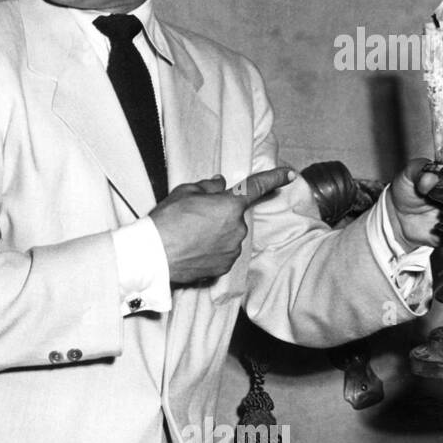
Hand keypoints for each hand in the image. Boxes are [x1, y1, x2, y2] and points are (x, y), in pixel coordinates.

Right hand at [150, 167, 295, 285]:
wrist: (153, 257)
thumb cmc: (166, 221)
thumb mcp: (184, 193)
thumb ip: (207, 187)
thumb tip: (220, 184)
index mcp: (230, 205)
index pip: (257, 187)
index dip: (274, 178)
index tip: (289, 174)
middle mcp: (237, 228)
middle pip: (233, 216)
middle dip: (219, 214)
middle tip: (193, 218)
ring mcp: (232, 250)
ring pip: (229, 236)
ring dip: (215, 234)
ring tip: (189, 237)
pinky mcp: (224, 267)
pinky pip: (223, 254)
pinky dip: (211, 251)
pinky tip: (192, 250)